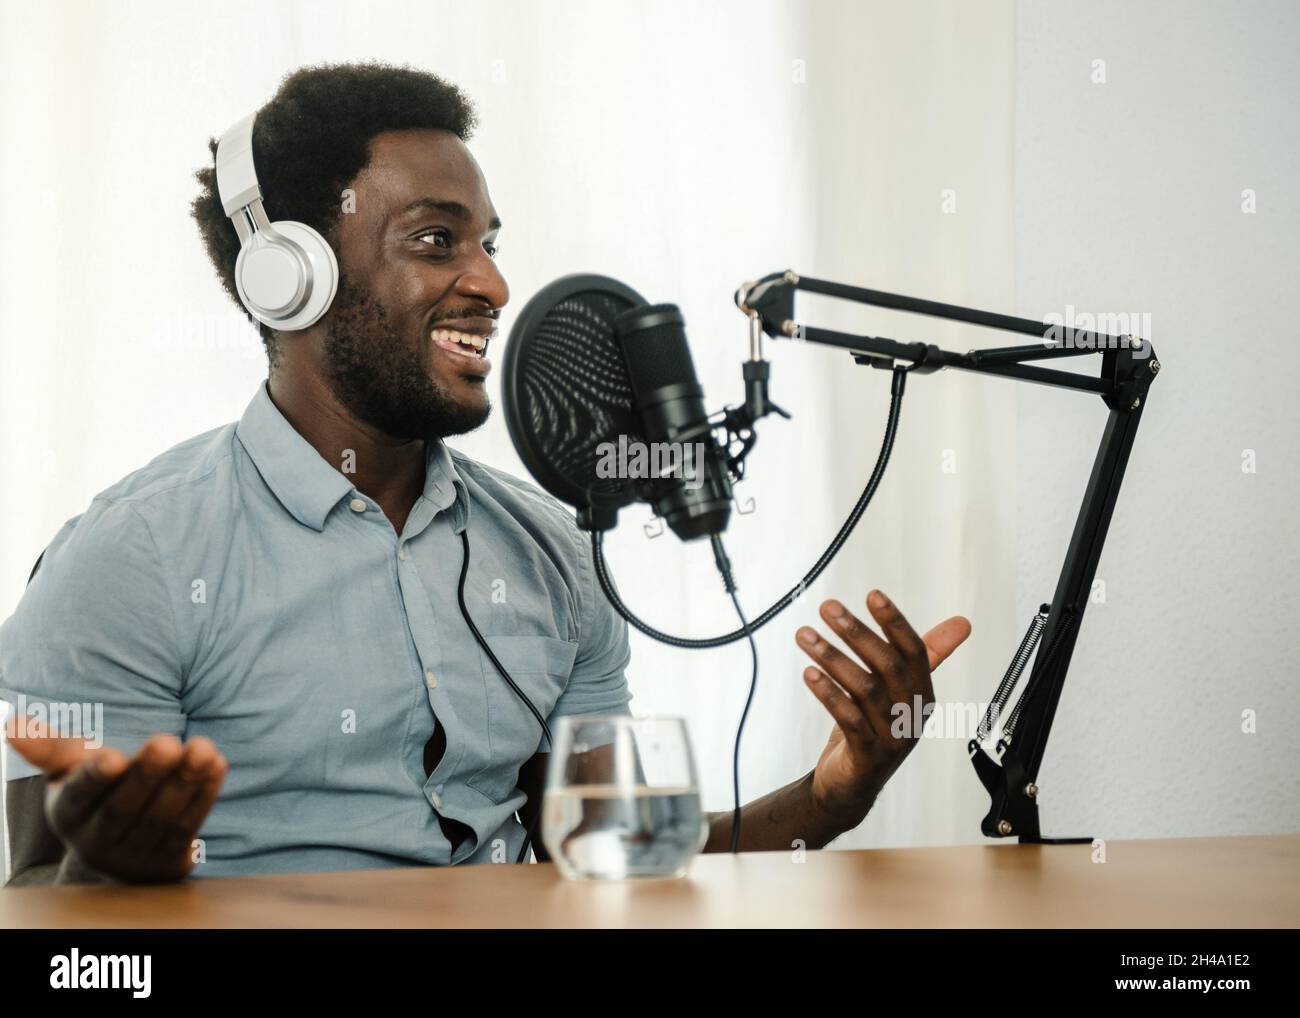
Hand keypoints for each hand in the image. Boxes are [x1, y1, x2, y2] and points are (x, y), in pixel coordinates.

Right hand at [4, 715, 226, 882]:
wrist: (121, 847)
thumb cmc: (97, 793)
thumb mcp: (71, 770)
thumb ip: (50, 748)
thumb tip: (13, 723)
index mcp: (68, 814)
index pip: (79, 797)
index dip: (94, 778)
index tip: (111, 755)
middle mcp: (97, 842)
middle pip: (124, 808)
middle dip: (147, 775)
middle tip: (166, 741)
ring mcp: (134, 857)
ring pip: (161, 819)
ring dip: (186, 782)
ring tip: (203, 748)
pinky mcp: (168, 862)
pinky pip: (188, 828)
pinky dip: (204, 795)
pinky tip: (215, 764)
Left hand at [795, 590, 970, 826]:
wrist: (850, 786)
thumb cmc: (874, 729)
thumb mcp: (897, 691)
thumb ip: (924, 656)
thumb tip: (963, 623)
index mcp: (923, 694)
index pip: (914, 651)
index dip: (894, 622)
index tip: (872, 594)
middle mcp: (913, 715)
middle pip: (888, 665)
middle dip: (856, 632)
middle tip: (828, 607)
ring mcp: (893, 738)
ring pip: (865, 689)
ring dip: (833, 658)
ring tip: (805, 635)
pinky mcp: (869, 757)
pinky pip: (850, 720)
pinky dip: (829, 694)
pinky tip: (809, 673)